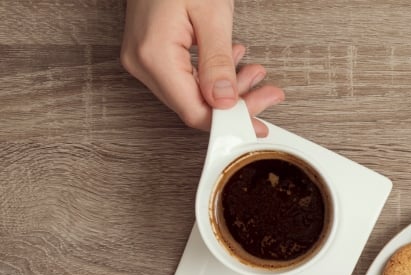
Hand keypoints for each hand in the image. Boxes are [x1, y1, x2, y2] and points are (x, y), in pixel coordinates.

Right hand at [120, 0, 284, 135]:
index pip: (194, 110)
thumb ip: (218, 62)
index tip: (258, 123)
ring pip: (192, 93)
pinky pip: (184, 76)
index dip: (230, 121)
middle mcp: (142, 62)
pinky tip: (233, 63)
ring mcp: (143, 58)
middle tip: (268, 93)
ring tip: (255, 72)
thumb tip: (225, 101)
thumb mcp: (211, 15)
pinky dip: (212, 75)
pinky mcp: (150, 52)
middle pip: (194, 104)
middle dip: (237, 102)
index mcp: (154, 56)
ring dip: (229, 87)